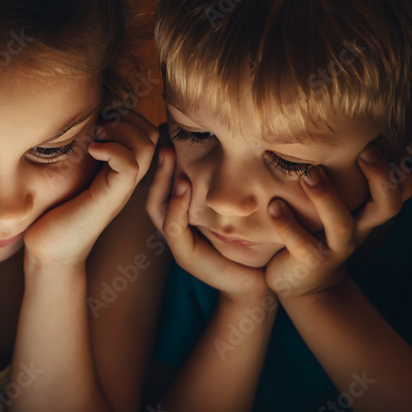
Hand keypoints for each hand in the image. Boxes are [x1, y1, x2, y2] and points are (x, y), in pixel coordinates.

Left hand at [24, 111, 157, 266]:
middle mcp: (126, 179)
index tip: (99, 120)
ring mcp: (120, 189)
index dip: (128, 116)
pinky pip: (130, 164)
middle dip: (127, 118)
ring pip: (146, 145)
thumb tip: (77, 121)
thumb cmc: (54, 212)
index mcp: (120, 171)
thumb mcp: (70, 173)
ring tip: (96, 137)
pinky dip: (112, 149)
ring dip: (120, 130)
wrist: (49, 250)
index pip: (146, 131)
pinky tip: (91, 151)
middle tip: (99, 126)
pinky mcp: (110, 199)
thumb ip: (81, 151)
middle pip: (151, 134)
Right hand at [146, 143, 271, 304]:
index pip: (164, 181)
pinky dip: (176, 206)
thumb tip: (238, 144)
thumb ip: (230, 183)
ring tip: (167, 154)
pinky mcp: (185, 255)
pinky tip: (183, 186)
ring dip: (162, 179)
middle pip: (153, 189)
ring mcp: (176, 241)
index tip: (166, 128)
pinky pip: (173, 227)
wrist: (257, 282)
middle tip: (161, 134)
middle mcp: (174, 225)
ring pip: (157, 206)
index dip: (163, 157)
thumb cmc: (252, 244)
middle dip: (156, 162)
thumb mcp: (238, 207)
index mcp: (181, 213)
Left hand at [265, 144, 411, 299]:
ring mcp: (337, 247)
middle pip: (388, 205)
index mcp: (368, 211)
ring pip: (342, 224)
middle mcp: (359, 227)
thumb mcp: (335, 205)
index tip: (387, 139)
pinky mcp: (312, 262)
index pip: (402, 190)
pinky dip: (288, 225)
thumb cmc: (318, 231)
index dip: (403, 168)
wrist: (302, 282)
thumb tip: (335, 127)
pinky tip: (274, 206)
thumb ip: (340, 177)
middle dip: (381, 177)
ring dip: (326, 196)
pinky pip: (303, 246)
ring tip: (308, 174)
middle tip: (365, 151)